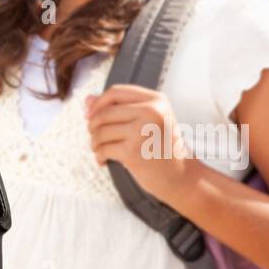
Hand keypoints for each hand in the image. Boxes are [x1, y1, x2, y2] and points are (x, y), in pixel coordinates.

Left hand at [85, 85, 194, 202]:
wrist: (181, 177)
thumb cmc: (161, 147)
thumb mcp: (147, 121)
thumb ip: (118, 108)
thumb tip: (87, 99)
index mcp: (156, 100)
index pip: (115, 92)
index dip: (98, 103)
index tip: (89, 115)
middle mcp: (151, 112)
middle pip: (104, 112)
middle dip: (92, 126)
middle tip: (94, 137)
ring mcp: (142, 131)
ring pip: (101, 131)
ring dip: (94, 142)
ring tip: (99, 149)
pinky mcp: (133, 152)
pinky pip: (103, 149)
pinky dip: (99, 156)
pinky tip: (103, 160)